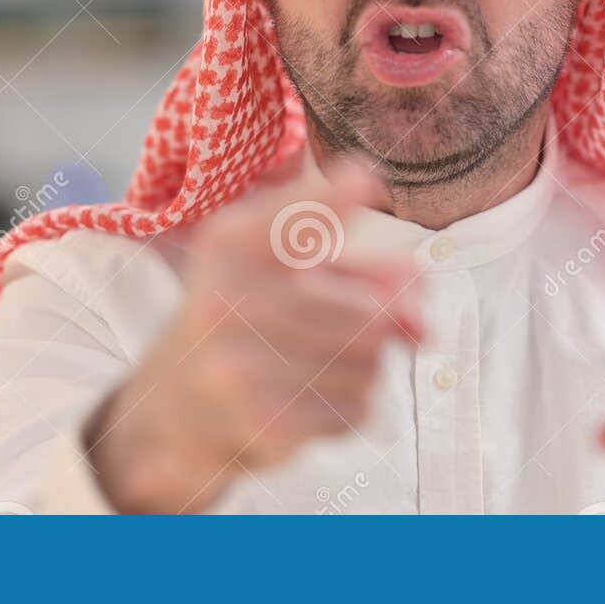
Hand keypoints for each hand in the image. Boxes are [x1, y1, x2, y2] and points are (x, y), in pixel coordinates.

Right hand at [84, 161, 420, 512]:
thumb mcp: (289, 269)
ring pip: (369, 363)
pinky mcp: (265, 424)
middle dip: (383, 319)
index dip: (332, 199)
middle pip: (368, 312)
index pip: (292, 218)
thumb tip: (424, 325)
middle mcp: (226, 303)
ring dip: (365, 364)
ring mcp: (241, 369)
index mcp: (229, 247)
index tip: (365, 179)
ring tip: (316, 360)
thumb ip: (367, 271)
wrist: (180, 403)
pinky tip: (307, 396)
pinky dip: (349, 404)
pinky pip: (355, 407)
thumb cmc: (254, 316)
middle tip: (357, 320)